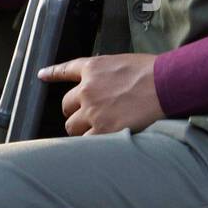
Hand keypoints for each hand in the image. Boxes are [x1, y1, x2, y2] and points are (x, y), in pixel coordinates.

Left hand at [38, 54, 163, 135]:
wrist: (165, 83)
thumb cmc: (152, 72)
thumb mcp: (123, 62)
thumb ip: (107, 73)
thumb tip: (105, 83)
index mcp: (93, 69)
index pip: (65, 70)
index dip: (52, 73)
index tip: (42, 75)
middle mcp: (87, 89)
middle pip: (67, 106)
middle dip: (74, 112)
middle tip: (87, 117)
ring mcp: (93, 110)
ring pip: (72, 127)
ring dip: (81, 129)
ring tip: (96, 131)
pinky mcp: (103, 129)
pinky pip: (87, 142)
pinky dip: (92, 143)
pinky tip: (99, 145)